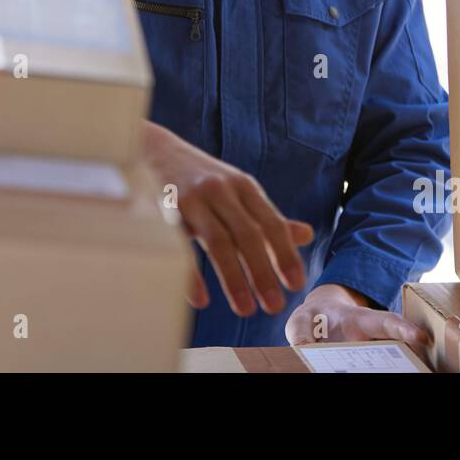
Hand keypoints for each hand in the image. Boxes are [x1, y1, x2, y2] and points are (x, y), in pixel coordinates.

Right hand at [141, 120, 313, 317]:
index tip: (296, 285)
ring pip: (217, 241)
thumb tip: (306, 235)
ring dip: (234, 278)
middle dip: (263, 272)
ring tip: (246, 309)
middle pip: (247, 234)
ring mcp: (192, 198)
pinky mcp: (164, 208)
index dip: (286, 254)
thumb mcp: (237, 191)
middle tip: (275, 306)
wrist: (152, 150)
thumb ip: (267, 216)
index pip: (271, 223)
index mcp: (243, 187)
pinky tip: (201, 300)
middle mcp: (220, 189)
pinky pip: (180, 245)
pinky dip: (191, 274)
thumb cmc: (200, 178)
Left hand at [284, 284, 430, 360]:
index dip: (404, 329)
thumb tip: (301, 349)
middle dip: (410, 360)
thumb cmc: (312, 319)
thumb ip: (300, 332)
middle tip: (420, 370)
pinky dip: (375, 372)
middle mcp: (373, 340)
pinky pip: (374, 370)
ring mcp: (371, 357)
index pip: (386, 322)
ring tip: (407, 373)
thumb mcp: (302, 320)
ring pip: (389, 365)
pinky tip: (353, 375)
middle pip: (398, 350)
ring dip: (395, 370)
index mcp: (360, 320)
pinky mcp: (365, 367)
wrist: (316, 323)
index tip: (421, 337)